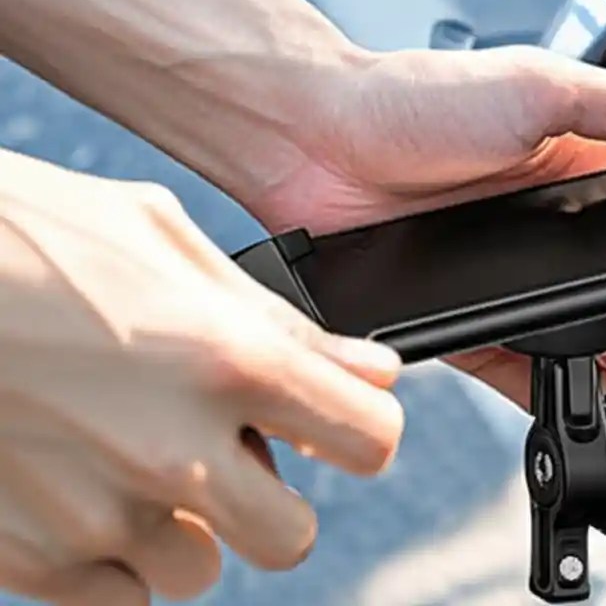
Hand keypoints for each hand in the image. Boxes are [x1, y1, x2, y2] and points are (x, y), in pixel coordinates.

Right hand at [0, 152, 403, 603]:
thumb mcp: (160, 237)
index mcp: (230, 361)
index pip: (370, 439)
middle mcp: (176, 454)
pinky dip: (112, 557)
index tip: (335, 420)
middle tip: (222, 445)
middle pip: (292, 536)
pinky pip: (119, 598)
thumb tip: (372, 369)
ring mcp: (99, 518)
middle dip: (271, 494)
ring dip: (185, 526)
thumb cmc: (19, 234)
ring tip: (127, 453)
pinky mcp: (32, 562)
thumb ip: (281, 320)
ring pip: (198, 571)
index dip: (359, 428)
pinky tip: (80, 486)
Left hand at [244, 46, 605, 403]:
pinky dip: (554, 383)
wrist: (314, 139)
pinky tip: (574, 389)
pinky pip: (526, 362)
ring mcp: (525, 274)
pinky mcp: (480, 316)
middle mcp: (566, 224)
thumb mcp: (543, 85)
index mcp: (593, 164)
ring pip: (599, 332)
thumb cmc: (419, 99)